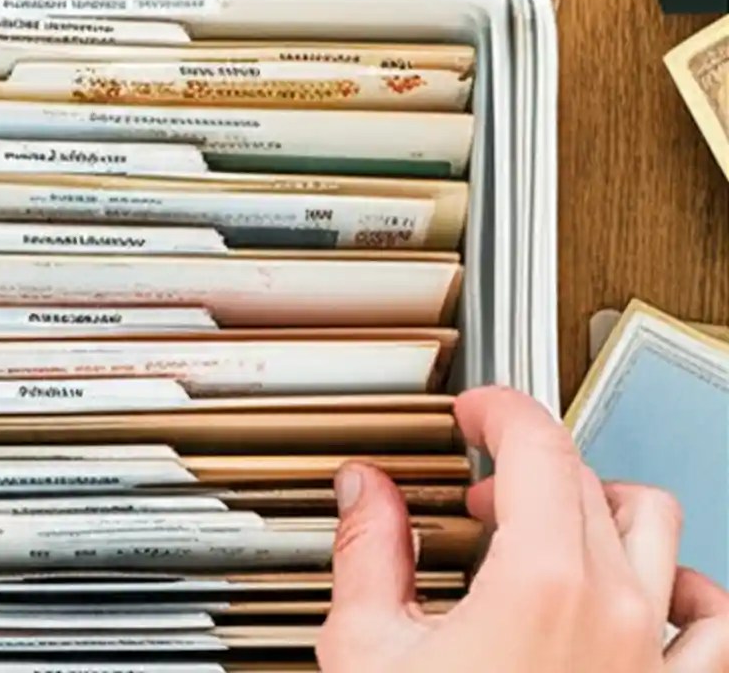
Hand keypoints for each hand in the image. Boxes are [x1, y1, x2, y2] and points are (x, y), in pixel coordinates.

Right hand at [319, 386, 728, 671]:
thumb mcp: (370, 649)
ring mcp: (655, 660)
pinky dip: (683, 589)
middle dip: (528, 464)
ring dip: (603, 508)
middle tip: (482, 485)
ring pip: (660, 532)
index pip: (539, 446)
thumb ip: (369, 553)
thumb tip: (364, 493)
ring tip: (558, 524)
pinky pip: (715, 623)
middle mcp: (616, 612)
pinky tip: (650, 594)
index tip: (476, 412)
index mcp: (542, 585)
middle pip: (589, 480)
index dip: (500, 410)